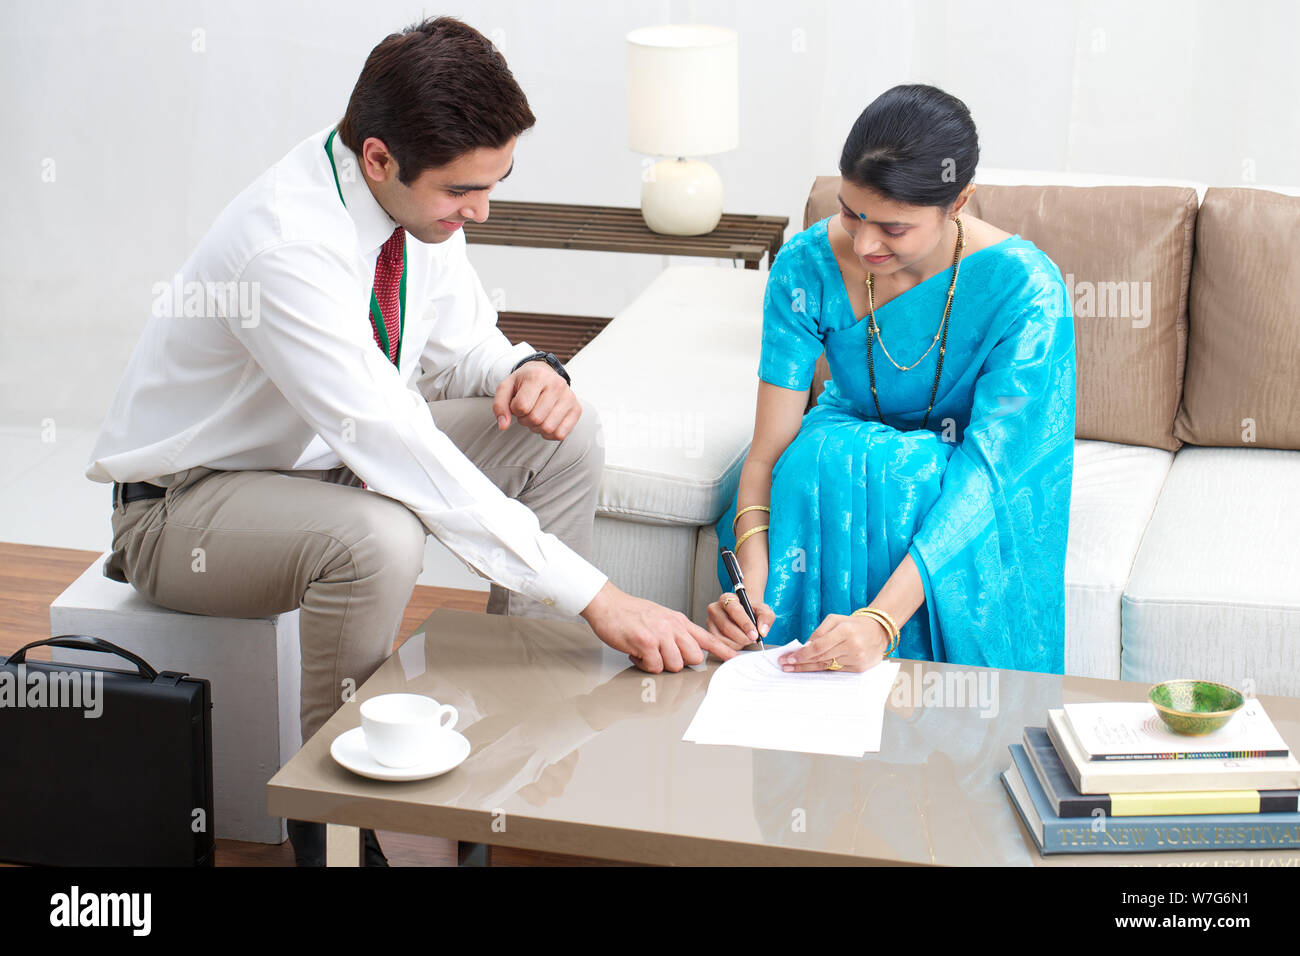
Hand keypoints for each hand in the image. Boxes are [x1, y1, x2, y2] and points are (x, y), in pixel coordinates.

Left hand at [492, 361, 580, 439]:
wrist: (544, 373)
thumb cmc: (524, 382)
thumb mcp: (506, 388)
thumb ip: (500, 406)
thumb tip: (503, 426)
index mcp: (538, 376)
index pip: (521, 407)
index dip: (514, 410)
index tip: (517, 403)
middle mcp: (557, 384)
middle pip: (535, 419)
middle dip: (525, 420)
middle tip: (526, 411)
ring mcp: (569, 397)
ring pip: (548, 428)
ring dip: (536, 428)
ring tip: (536, 416)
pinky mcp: (576, 409)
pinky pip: (560, 434)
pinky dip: (549, 434)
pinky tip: (546, 422)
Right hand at [580, 581, 737, 672]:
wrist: (607, 604)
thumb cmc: (630, 613)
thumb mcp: (661, 617)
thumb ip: (676, 632)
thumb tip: (687, 648)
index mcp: (678, 621)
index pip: (707, 638)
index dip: (723, 650)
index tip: (735, 658)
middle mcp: (673, 627)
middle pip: (693, 657)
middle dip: (680, 662)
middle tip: (662, 655)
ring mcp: (660, 634)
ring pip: (675, 665)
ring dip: (659, 664)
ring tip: (646, 652)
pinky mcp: (646, 642)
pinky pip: (654, 667)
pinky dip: (645, 665)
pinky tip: (637, 653)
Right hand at [707, 591, 774, 649]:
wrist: (745, 613)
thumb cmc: (751, 610)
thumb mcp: (763, 610)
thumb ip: (766, 617)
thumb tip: (762, 631)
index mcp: (727, 598)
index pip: (734, 610)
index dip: (745, 624)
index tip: (755, 634)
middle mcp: (715, 609)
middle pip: (727, 627)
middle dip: (743, 637)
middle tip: (753, 639)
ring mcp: (710, 622)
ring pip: (722, 638)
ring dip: (738, 643)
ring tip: (746, 639)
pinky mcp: (710, 633)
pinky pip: (720, 644)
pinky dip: (732, 647)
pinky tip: (739, 642)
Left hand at [777, 612, 889, 672]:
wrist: (878, 631)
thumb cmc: (853, 624)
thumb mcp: (835, 620)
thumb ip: (819, 632)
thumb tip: (805, 647)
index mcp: (845, 631)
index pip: (818, 647)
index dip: (802, 654)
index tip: (788, 658)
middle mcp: (852, 646)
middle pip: (820, 658)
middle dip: (800, 662)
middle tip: (785, 664)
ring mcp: (856, 659)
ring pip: (826, 666)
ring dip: (808, 668)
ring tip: (792, 668)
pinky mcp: (859, 668)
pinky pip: (836, 670)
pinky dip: (823, 669)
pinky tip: (810, 669)